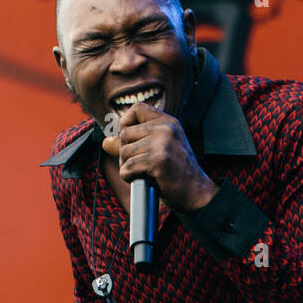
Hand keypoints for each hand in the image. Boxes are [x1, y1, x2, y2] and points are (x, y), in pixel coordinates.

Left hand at [102, 103, 217, 212]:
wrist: (196, 193)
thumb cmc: (176, 174)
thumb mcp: (158, 150)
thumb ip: (132, 143)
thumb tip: (106, 141)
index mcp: (168, 122)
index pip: (137, 108)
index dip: (126, 122)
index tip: (129, 139)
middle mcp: (166, 128)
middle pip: (125, 134)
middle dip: (125, 153)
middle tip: (139, 165)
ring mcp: (163, 143)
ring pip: (125, 151)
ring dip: (127, 166)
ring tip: (143, 173)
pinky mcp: (158, 160)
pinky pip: (128, 167)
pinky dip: (129, 177)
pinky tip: (142, 180)